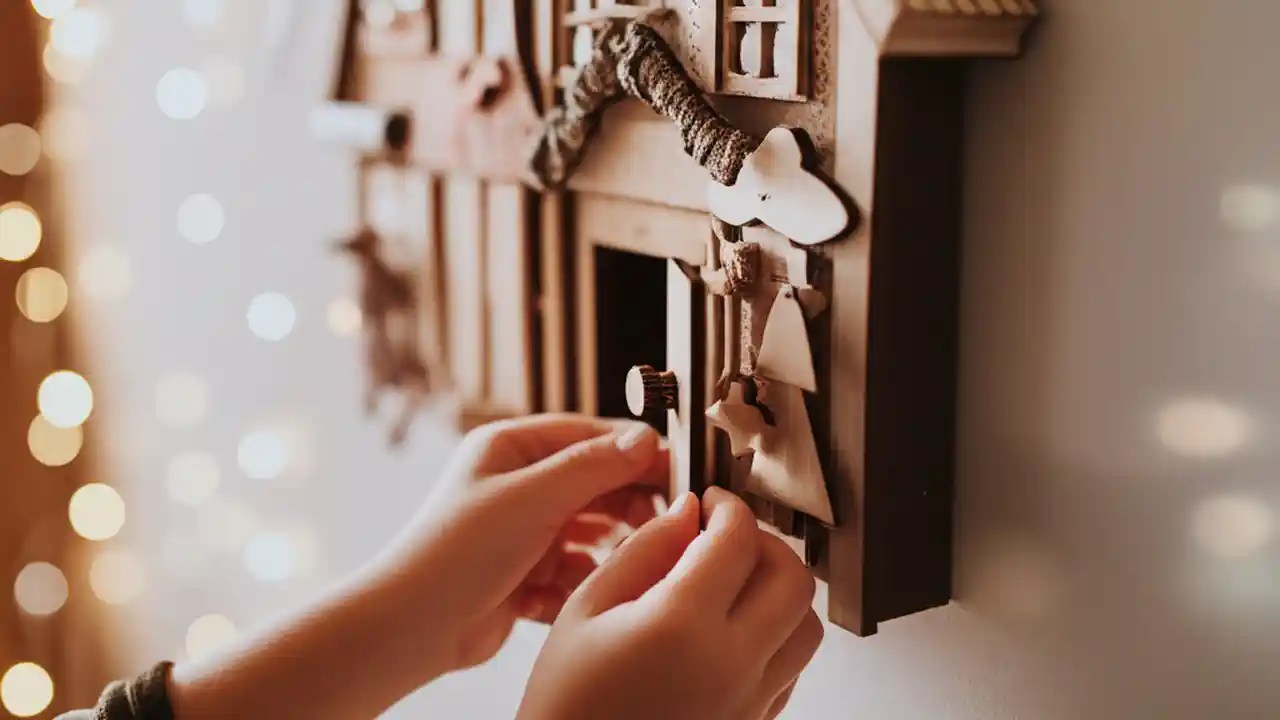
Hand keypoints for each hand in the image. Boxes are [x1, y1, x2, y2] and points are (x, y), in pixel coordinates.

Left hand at [169, 414, 666, 719]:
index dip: (633, 452)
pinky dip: (574, 586)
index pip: (588, 437)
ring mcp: (523, 530)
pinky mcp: (526, 574)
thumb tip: (645, 439)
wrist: (412, 629)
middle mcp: (516, 485)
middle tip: (660, 522)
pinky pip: (572, 573)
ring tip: (615, 566)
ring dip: (602, 551)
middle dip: (624, 506)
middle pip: (594, 484)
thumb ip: (592, 467)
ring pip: (589, 532)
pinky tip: (559, 597)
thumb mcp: (531, 498)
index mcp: (509, 449)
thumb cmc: (454, 554)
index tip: (675, 468)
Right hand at [517, 487, 823, 719]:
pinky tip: (731, 630)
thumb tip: (685, 512)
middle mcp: (731, 665)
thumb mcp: (584, 611)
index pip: (738, 539)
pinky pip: (793, 668)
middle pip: (793, 578)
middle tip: (727, 536)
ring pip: (806, 625)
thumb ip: (642, 552)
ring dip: (779, 592)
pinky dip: (776, 636)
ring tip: (733, 584)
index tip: (712, 502)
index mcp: (682, 627)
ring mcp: (750, 701)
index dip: (727, 506)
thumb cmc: (566, 707)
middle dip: (764, 542)